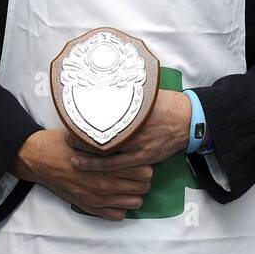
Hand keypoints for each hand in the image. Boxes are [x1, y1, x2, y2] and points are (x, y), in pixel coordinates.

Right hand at [12, 128, 152, 220]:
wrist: (39, 159)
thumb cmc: (63, 143)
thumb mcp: (88, 135)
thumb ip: (110, 139)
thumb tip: (130, 131)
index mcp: (108, 165)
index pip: (144, 171)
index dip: (144, 164)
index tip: (138, 159)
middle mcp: (105, 184)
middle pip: (143, 187)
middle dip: (142, 179)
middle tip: (135, 172)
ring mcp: (98, 198)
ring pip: (134, 203)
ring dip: (133, 193)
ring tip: (127, 184)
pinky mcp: (89, 207)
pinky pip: (117, 215)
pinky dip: (120, 207)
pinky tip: (115, 197)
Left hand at [65, 90, 191, 170]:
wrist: (189, 120)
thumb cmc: (167, 104)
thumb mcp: (146, 94)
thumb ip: (127, 95)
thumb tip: (108, 85)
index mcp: (132, 112)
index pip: (101, 116)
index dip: (84, 121)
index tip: (70, 120)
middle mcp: (133, 129)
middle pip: (101, 136)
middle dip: (81, 139)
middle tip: (65, 139)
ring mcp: (138, 145)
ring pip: (107, 155)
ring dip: (89, 158)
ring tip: (72, 158)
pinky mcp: (143, 158)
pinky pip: (119, 166)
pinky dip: (103, 168)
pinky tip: (92, 168)